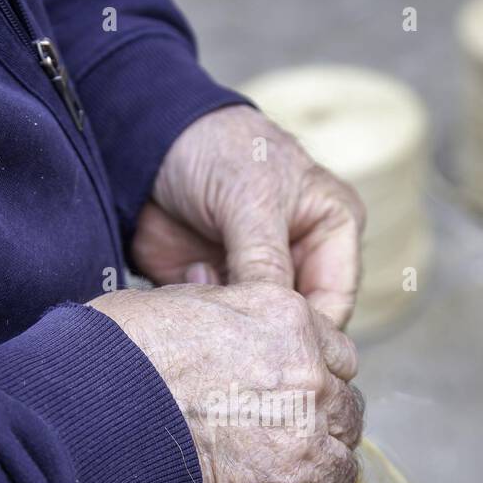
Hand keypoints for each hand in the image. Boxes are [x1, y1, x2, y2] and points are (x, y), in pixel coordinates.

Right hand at [89, 282, 363, 482]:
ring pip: (340, 472)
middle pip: (347, 415)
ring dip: (313, 478)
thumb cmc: (118, 353)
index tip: (289, 394)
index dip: (315, 378)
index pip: (340, 358)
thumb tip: (221, 310)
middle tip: (278, 440)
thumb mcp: (180, 301)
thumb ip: (226, 311)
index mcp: (291, 324)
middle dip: (319, 428)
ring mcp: (303, 446)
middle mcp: (311, 382)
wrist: (93, 414)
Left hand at [132, 105, 365, 327]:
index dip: (314, 328)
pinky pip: (224, 325)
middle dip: (271, 327)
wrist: (146, 141)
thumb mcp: (251, 198)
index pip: (336, 300)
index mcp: (331, 228)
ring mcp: (259, 276)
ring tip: (209, 279)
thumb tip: (282, 322)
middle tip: (241, 324)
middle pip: (302, 323)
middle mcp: (302, 257)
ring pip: (261, 330)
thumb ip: (267, 260)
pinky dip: (210, 314)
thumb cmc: (214, 148)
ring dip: (236, 319)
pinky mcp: (220, 288)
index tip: (278, 341)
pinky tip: (192, 275)